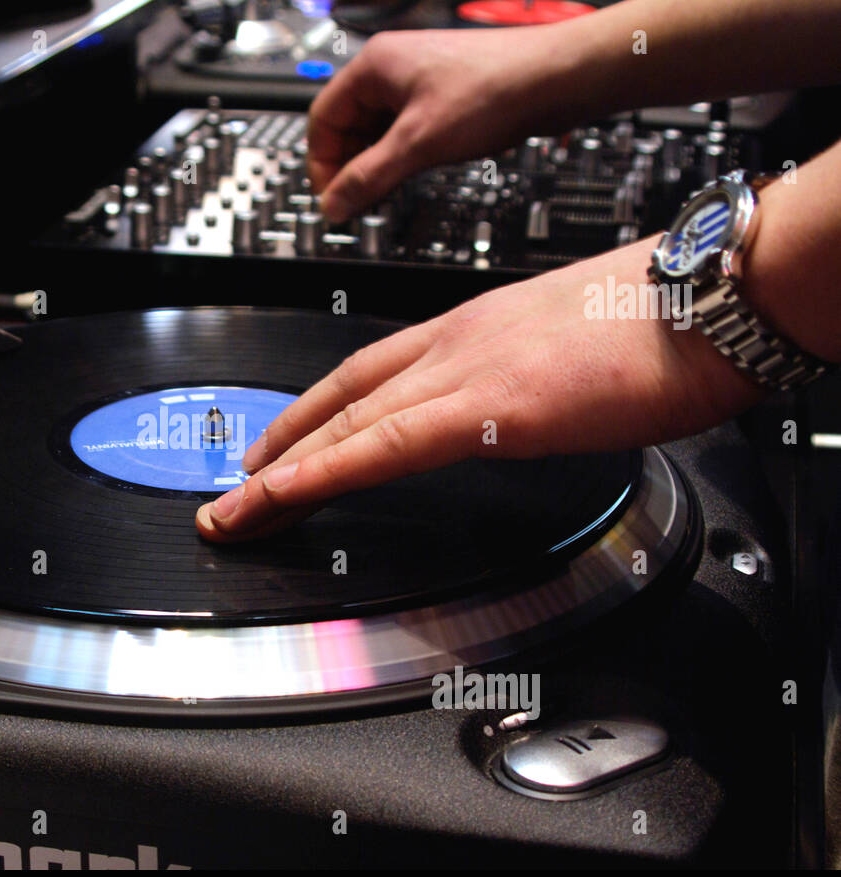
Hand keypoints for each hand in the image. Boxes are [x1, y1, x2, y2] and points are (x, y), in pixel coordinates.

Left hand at [194, 238, 764, 541]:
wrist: (707, 300)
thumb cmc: (658, 325)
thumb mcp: (564, 354)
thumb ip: (521, 384)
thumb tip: (513, 414)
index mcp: (470, 330)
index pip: (367, 375)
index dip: (313, 414)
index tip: (278, 444)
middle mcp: (452, 343)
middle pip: (340, 401)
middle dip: (280, 448)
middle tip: (233, 490)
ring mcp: (463, 370)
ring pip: (345, 426)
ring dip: (282, 472)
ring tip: (234, 511)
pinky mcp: (486, 406)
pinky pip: (384, 445)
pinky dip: (325, 470)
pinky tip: (283, 493)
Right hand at [309, 26, 576, 221]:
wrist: (555, 79)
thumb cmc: (495, 89)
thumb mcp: (418, 143)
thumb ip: (369, 177)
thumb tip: (335, 203)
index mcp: (375, 65)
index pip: (323, 118)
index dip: (321, 164)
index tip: (331, 198)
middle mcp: (392, 67)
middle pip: (347, 124)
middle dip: (348, 165)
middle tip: (355, 201)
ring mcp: (417, 80)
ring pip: (376, 129)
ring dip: (374, 163)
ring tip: (381, 193)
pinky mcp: (441, 95)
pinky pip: (403, 129)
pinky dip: (399, 154)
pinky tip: (408, 174)